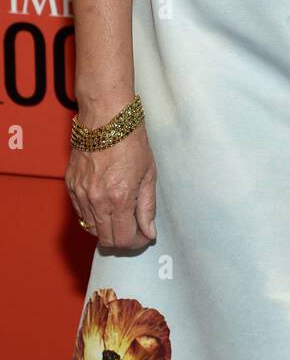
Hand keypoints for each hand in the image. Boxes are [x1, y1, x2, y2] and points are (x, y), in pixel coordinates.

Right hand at [65, 125, 157, 251]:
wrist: (106, 117)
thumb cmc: (131, 140)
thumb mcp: (148, 174)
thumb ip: (147, 207)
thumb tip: (149, 232)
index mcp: (119, 199)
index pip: (125, 239)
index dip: (137, 242)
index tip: (145, 235)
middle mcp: (96, 201)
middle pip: (107, 240)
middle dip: (123, 240)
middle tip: (135, 229)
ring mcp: (80, 194)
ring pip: (91, 229)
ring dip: (107, 229)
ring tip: (121, 215)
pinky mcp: (70, 186)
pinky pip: (80, 213)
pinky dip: (93, 216)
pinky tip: (106, 204)